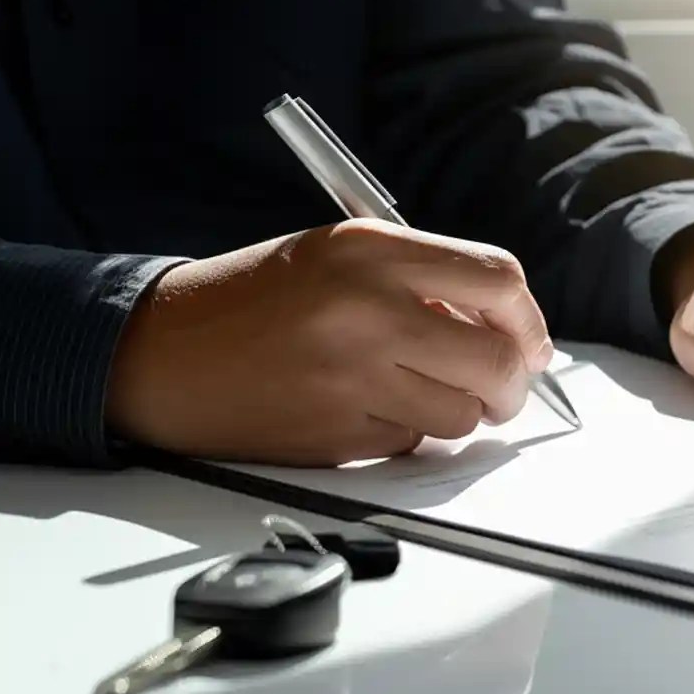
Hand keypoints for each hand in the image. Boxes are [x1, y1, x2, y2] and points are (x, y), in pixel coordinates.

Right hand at [106, 219, 552, 465]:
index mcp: (373, 250)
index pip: (499, 280)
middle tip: (502, 387)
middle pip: (498, 361)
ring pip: (463, 415)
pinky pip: (412, 443)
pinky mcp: (336, 434)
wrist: (162, 351)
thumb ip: (426, 281)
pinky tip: (362, 407)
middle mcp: (368, 308)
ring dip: (458, 411)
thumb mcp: (342, 256)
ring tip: (417, 389)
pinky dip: (405, 433)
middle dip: (513, 384)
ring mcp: (353, 376)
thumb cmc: (258, 297)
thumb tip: (512, 331)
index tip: (531, 342)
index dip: (529, 320)